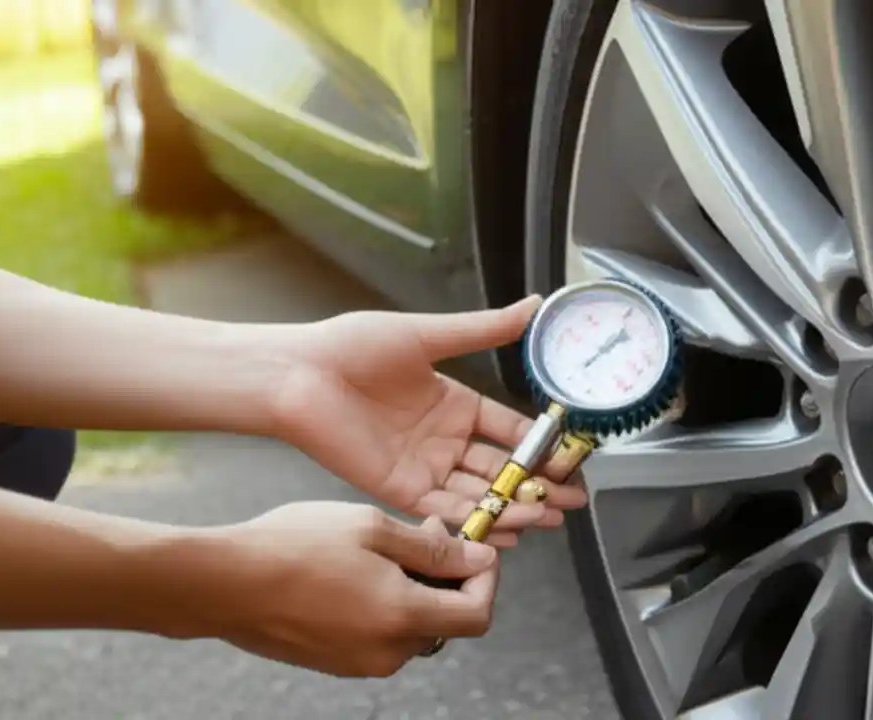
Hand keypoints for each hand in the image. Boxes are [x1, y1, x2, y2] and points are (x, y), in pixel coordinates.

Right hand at [200, 503, 498, 676]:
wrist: (223, 583)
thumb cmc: (294, 546)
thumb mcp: (373, 528)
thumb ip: (434, 549)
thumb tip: (482, 560)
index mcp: (403, 617)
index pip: (478, 614)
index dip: (486, 580)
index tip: (474, 547)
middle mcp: (386, 652)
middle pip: (447, 621)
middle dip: (449, 576)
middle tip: (426, 532)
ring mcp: (359, 663)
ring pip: (414, 626)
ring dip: (416, 588)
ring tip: (385, 545)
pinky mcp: (336, 662)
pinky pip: (381, 635)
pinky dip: (387, 603)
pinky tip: (359, 569)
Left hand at [269, 297, 588, 546]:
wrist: (298, 375)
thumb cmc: (352, 347)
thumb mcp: (429, 335)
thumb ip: (484, 330)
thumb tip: (532, 305)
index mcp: (454, 403)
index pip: (510, 430)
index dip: (542, 446)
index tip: (573, 458)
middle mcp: (444, 439)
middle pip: (502, 468)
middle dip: (539, 486)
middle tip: (574, 501)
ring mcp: (424, 466)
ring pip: (481, 493)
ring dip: (515, 507)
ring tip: (551, 518)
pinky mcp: (400, 489)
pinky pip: (447, 509)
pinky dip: (477, 520)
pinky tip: (508, 529)